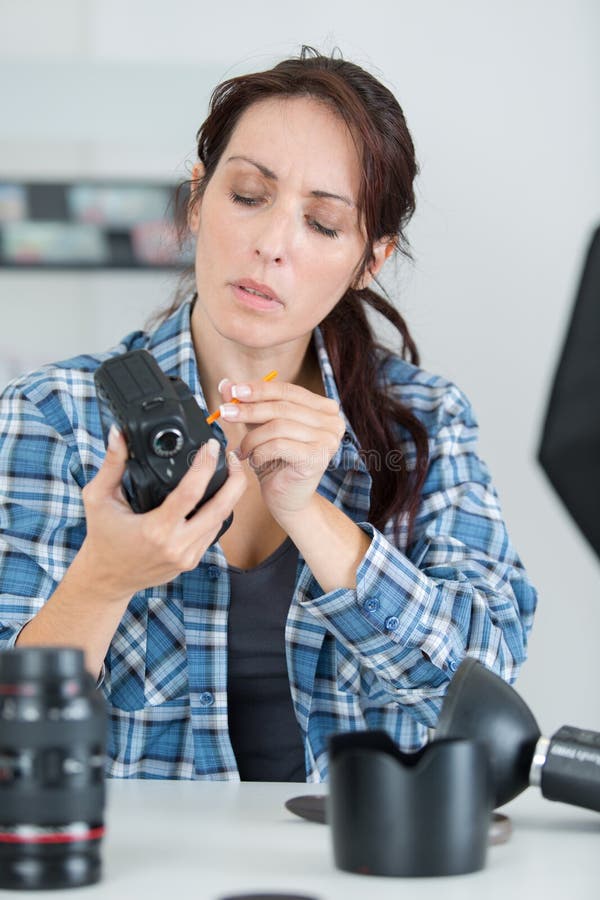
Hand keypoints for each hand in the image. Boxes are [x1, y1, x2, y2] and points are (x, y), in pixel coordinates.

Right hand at [78, 427, 246, 598]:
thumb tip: (118, 433)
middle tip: (232, 455)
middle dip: (235, 479)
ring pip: (222, 520)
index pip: (191, 493)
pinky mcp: (192, 561)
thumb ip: (111, 464)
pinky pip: (214, 532)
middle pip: (222, 508)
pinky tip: (216, 494)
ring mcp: (187, 556)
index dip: (206, 466)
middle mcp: (176, 545)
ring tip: (227, 470)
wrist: (107, 579)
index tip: (212, 446)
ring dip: (230, 494)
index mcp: (155, 529)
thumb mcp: (98, 498)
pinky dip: (219, 511)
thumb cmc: (102, 537)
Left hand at [218, 378, 344, 521]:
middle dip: (250, 409)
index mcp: (324, 408)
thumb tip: (225, 384)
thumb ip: (247, 404)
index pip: (288, 391)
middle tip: (225, 412)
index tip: (233, 390)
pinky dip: (260, 451)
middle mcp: (332, 422)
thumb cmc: (277, 463)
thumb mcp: (260, 427)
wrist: (288, 500)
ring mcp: (328, 440)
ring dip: (253, 437)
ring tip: (242, 449)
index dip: (259, 389)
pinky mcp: (317, 458)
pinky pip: (279, 445)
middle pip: (283, 407)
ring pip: (279, 426)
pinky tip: (254, 460)